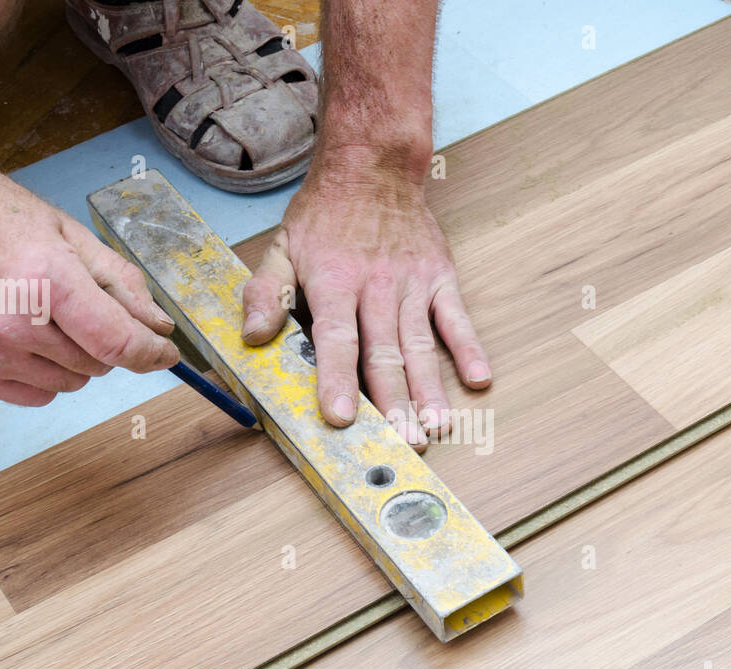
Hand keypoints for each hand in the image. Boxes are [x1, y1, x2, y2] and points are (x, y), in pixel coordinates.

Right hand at [0, 160, 179, 405]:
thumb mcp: (67, 232)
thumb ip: (120, 283)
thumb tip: (158, 326)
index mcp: (47, 279)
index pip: (119, 343)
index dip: (152, 354)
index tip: (166, 353)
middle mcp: (15, 323)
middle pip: (100, 364)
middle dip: (104, 340)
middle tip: (74, 301)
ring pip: (73, 383)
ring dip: (74, 357)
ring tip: (41, 312)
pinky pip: (39, 395)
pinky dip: (44, 373)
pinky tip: (22, 333)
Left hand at [240, 152, 490, 448]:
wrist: (373, 165)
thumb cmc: (324, 215)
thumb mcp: (282, 247)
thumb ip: (265, 294)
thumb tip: (252, 337)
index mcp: (334, 282)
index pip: (336, 339)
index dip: (337, 380)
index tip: (341, 417)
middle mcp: (376, 286)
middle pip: (385, 353)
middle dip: (394, 401)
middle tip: (402, 442)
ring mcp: (412, 284)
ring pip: (421, 345)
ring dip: (430, 389)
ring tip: (435, 427)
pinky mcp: (439, 278)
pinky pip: (457, 318)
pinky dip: (469, 348)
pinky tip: (479, 379)